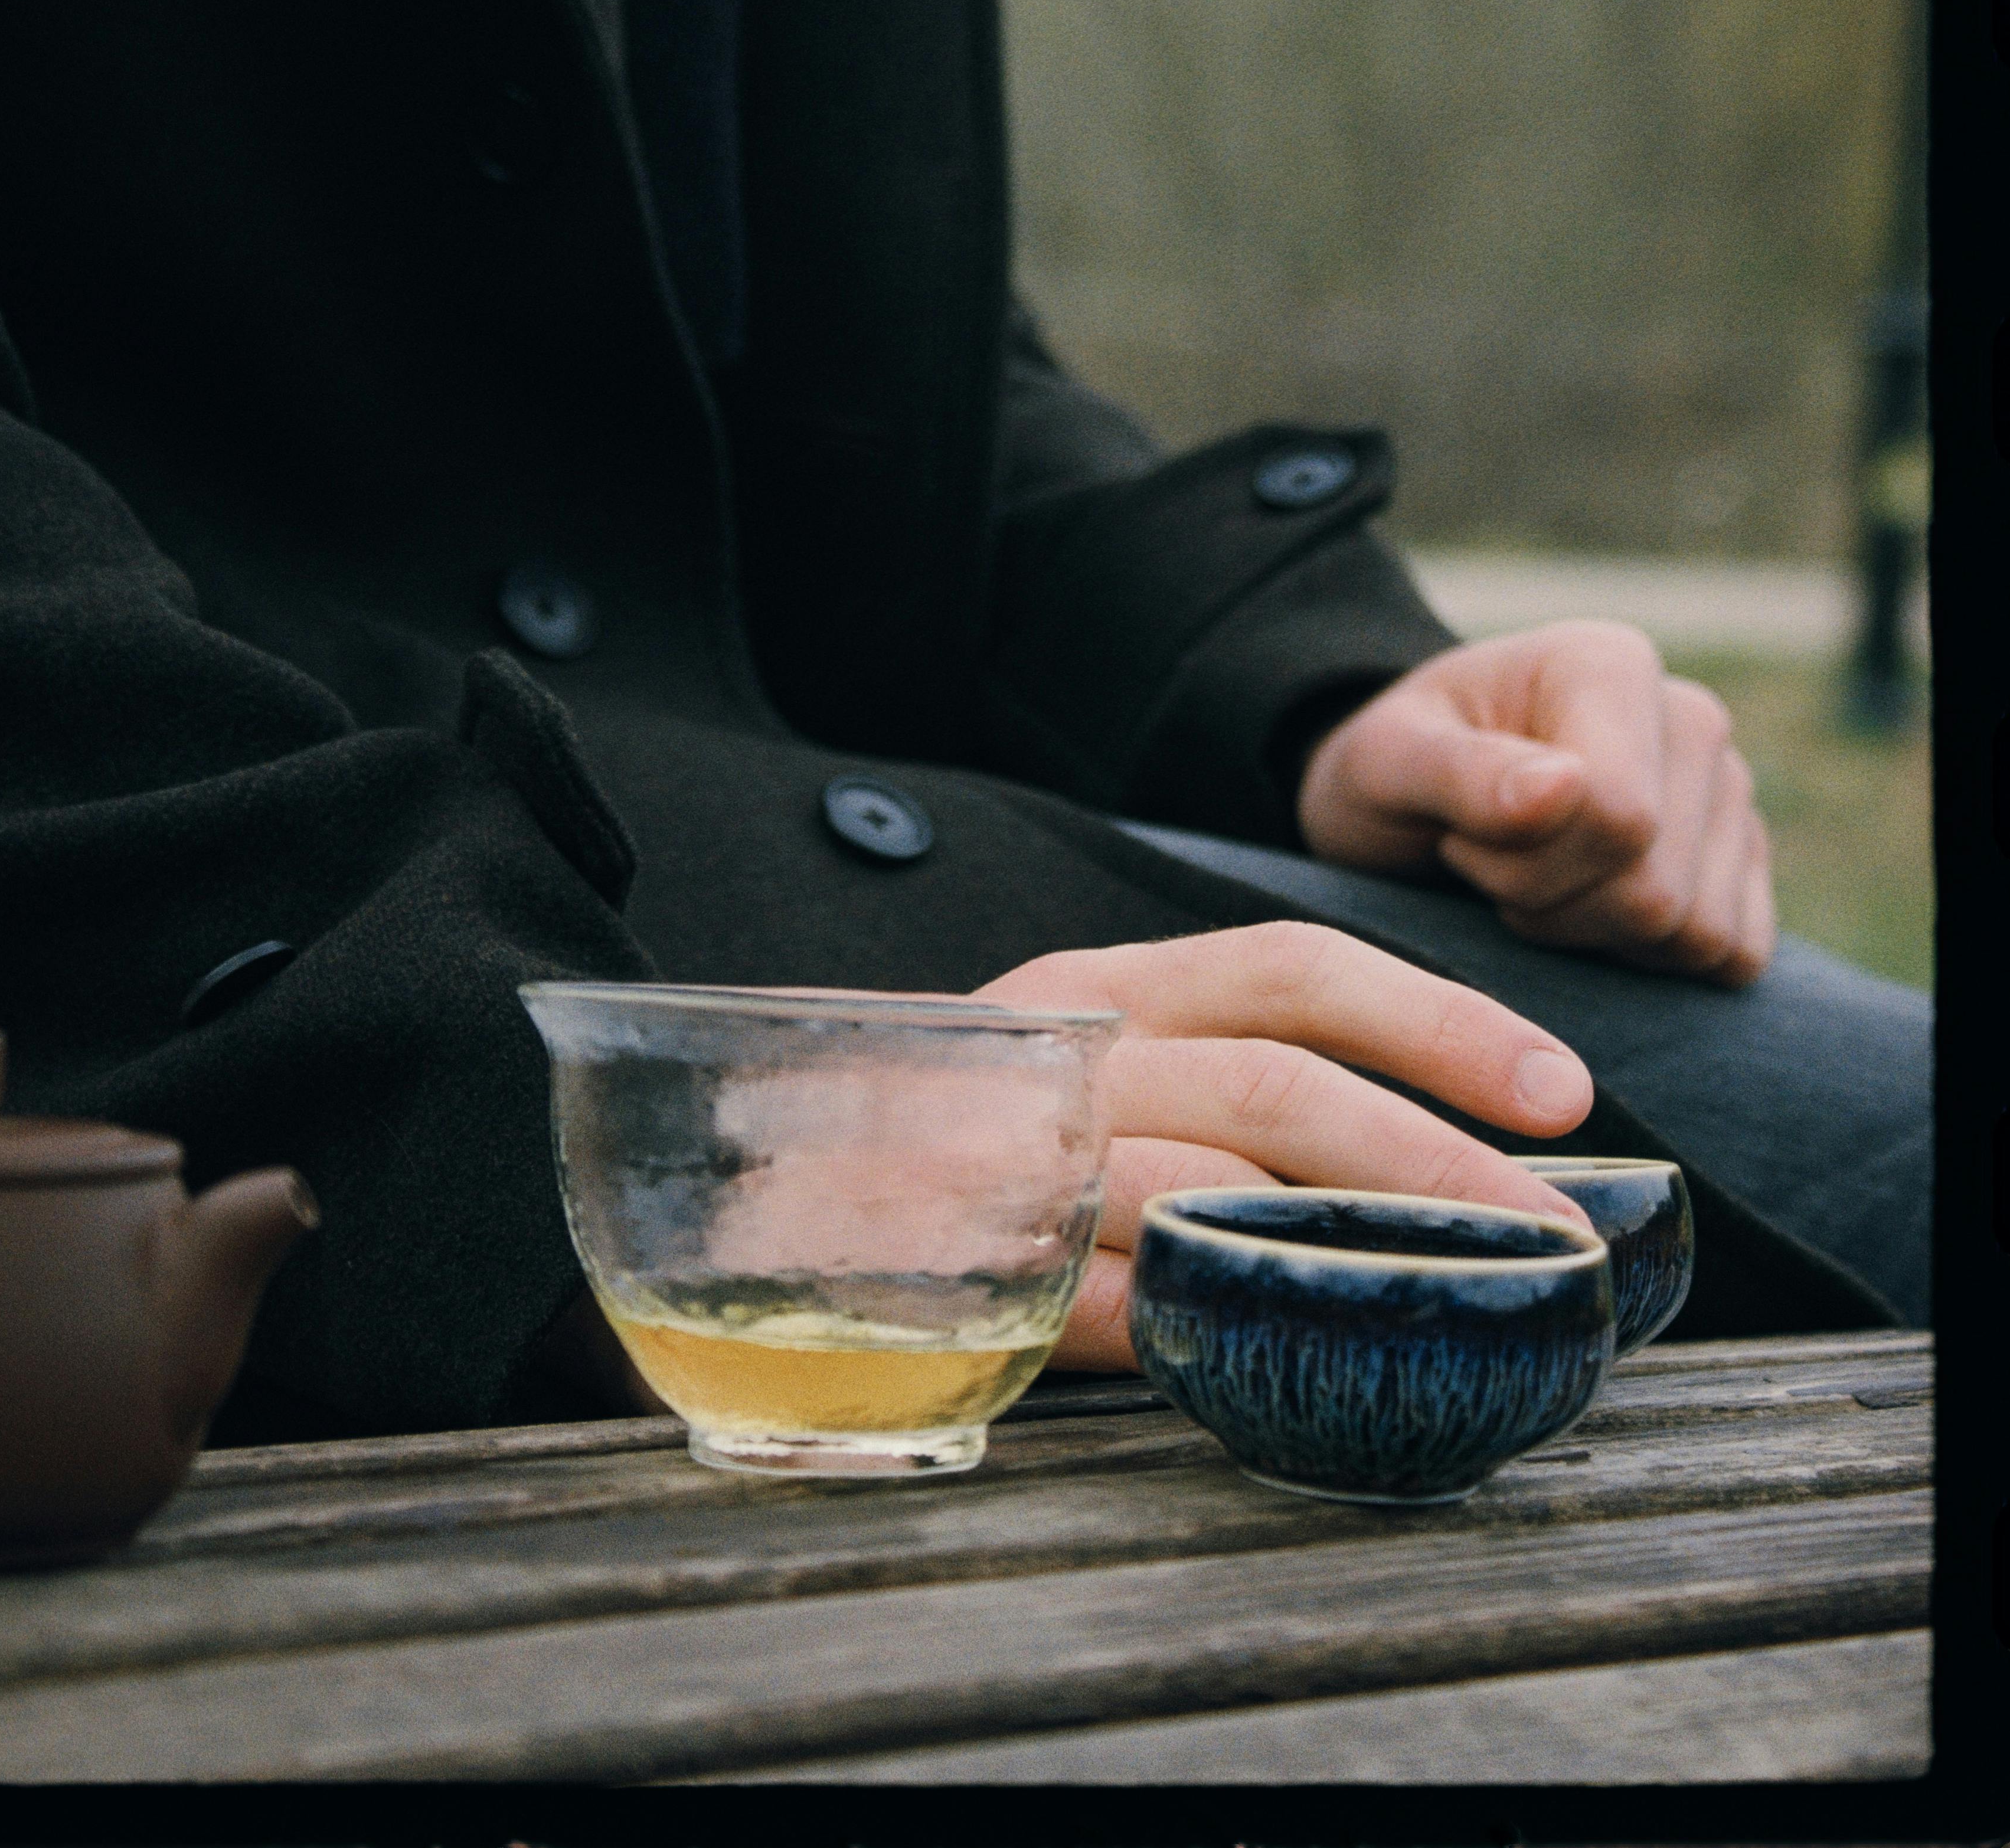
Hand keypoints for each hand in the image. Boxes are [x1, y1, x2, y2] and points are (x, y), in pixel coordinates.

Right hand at [976, 920, 1596, 1372]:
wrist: (777, 1207)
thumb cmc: (983, 1138)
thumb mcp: (1097, 1067)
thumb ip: (1226, 1079)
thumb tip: (1445, 1147)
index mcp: (1105, 990)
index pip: (1291, 966)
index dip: (1436, 1018)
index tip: (1561, 1092)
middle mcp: (1068, 1059)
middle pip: (1279, 1086)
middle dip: (1435, 1160)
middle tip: (1551, 1234)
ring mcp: (1018, 1171)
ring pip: (1212, 1200)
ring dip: (1354, 1259)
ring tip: (1462, 1311)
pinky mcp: (983, 1287)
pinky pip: (1124, 1318)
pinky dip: (1218, 1341)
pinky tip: (1302, 1371)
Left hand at [1298, 624, 1774, 985]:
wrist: (1417, 798)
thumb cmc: (1395, 770)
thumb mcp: (1387, 762)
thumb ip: (1461, 771)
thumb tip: (1563, 788)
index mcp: (1611, 664)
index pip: (1618, 817)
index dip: (1524, 863)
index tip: (1462, 834)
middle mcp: (1692, 717)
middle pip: (1657, 890)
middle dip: (1550, 906)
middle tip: (1488, 866)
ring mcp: (1729, 789)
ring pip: (1697, 934)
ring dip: (1593, 935)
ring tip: (1534, 879)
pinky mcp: (1744, 860)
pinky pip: (1736, 955)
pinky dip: (1650, 961)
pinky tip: (1587, 908)